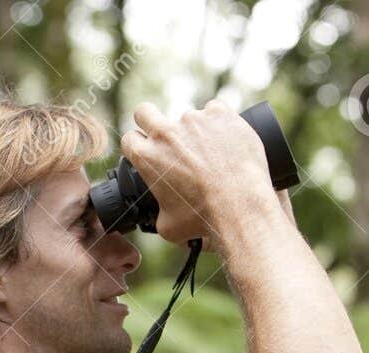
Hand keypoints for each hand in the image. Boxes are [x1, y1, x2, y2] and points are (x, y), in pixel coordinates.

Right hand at [121, 100, 281, 251]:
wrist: (239, 206)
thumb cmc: (202, 219)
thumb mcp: (168, 227)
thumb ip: (158, 212)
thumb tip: (162, 213)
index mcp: (147, 158)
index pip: (129, 139)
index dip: (137, 146)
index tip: (147, 151)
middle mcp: (166, 133)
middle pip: (144, 112)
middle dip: (150, 120)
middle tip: (165, 136)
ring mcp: (193, 120)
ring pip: (187, 116)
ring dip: (194, 129)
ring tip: (211, 153)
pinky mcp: (220, 114)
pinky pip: (215, 110)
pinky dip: (219, 123)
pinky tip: (226, 141)